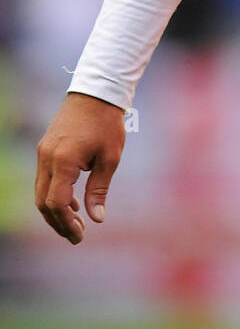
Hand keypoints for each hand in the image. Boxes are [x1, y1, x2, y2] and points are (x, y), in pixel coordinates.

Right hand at [35, 92, 126, 243]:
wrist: (96, 92)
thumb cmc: (107, 124)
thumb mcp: (110, 158)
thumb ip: (100, 189)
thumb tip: (96, 218)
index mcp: (63, 161)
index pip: (56, 203)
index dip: (66, 223)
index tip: (80, 236)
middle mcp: (47, 158)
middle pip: (43, 202)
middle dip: (58, 223)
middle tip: (76, 237)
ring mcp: (43, 152)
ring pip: (40, 191)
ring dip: (55, 210)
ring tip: (75, 224)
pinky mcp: (45, 147)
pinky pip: (44, 178)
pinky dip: (54, 194)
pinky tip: (72, 202)